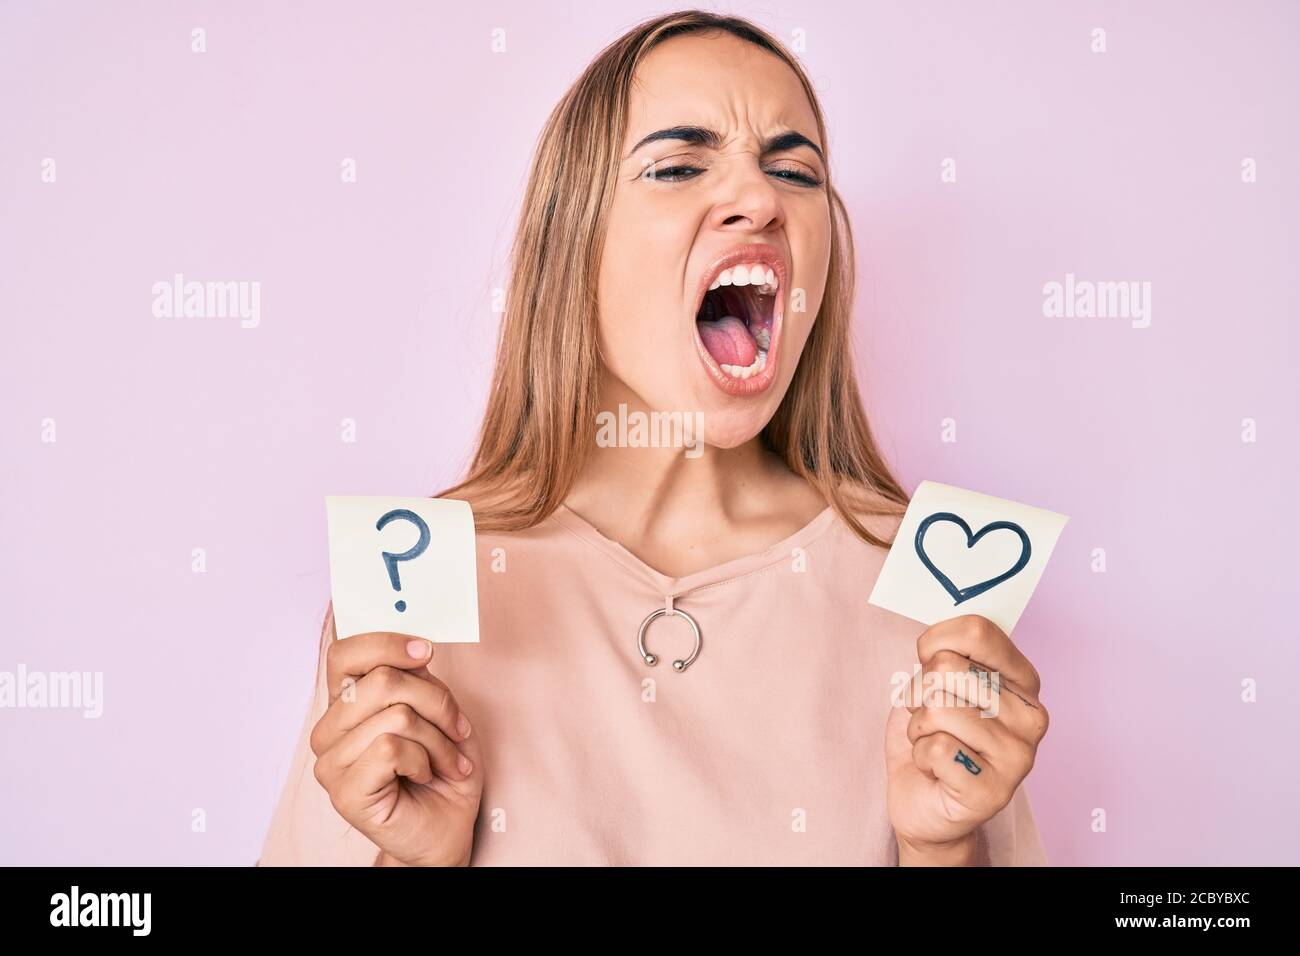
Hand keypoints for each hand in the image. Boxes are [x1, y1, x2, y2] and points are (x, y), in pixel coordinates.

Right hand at [310, 630, 483, 866]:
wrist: (446, 826)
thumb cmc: (441, 769)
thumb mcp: (436, 711)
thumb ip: (416, 679)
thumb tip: (415, 649)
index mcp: (345, 704)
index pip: (344, 654)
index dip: (386, 643)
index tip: (426, 650)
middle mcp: (329, 730)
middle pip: (382, 680)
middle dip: (436, 701)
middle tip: (456, 728)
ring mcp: (330, 762)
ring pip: (396, 716)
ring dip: (438, 738)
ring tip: (447, 760)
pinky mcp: (343, 791)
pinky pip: (391, 748)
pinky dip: (424, 760)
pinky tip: (425, 776)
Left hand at [885, 614, 1048, 864]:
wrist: (923, 801)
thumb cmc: (932, 735)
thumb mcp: (938, 683)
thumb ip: (948, 652)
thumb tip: (940, 622)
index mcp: (1023, 680)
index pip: (978, 630)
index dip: (935, 641)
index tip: (928, 660)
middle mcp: (1031, 717)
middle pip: (948, 668)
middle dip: (921, 692)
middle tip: (931, 716)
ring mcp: (1018, 757)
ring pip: (938, 709)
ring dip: (919, 727)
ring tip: (933, 742)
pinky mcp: (993, 791)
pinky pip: (935, 748)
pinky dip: (921, 756)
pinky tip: (937, 769)